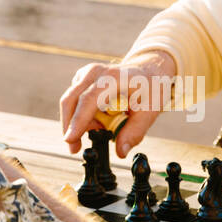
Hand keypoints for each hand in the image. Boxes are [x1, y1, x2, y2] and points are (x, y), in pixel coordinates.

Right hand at [59, 51, 176, 158]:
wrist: (148, 70)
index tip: (70, 139)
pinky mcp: (82, 78)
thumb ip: (135, 131)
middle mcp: (96, 72)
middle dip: (70, 127)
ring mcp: (87, 73)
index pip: (89, 99)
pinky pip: (74, 101)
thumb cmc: (151, 87)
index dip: (77, 121)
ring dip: (81, 121)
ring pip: (71, 103)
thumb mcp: (151, 110)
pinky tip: (100, 117)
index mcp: (114, 77)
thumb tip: (120, 152)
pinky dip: (82, 115)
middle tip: (75, 148)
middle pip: (71, 100)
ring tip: (104, 126)